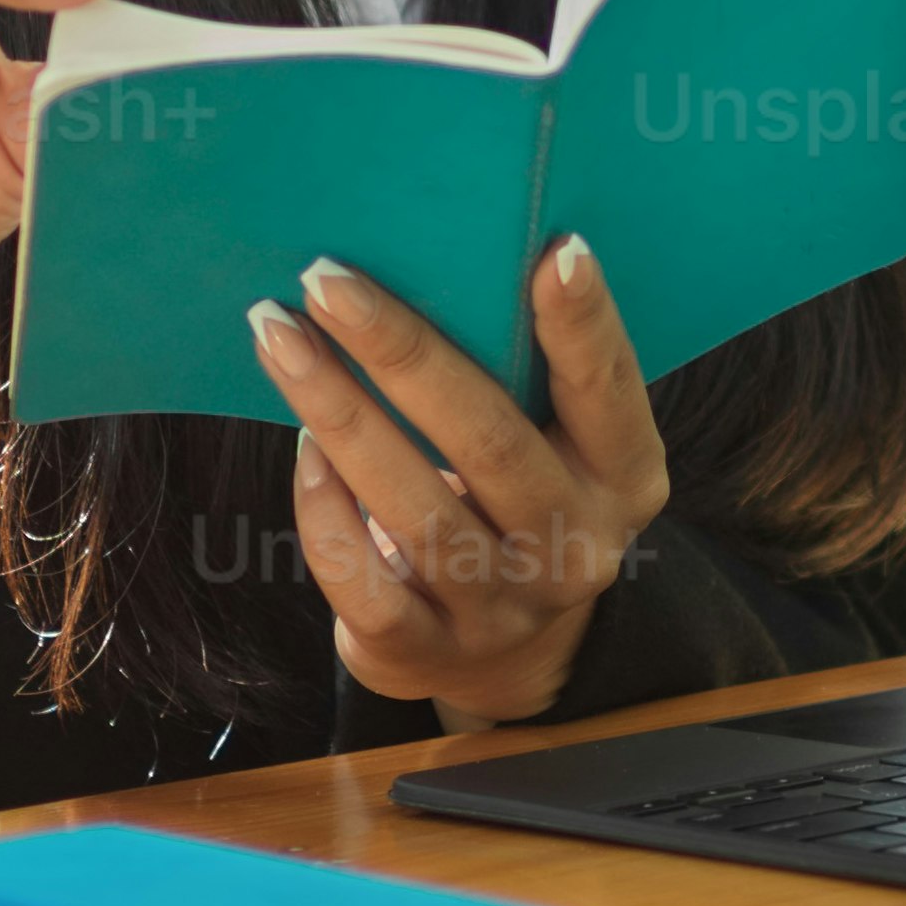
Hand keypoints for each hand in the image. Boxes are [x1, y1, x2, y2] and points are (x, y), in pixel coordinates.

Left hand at [251, 239, 673, 722]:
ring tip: (280, 337)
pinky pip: (360, 576)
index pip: (608, 395)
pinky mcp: (421, 653)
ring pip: (415, 508)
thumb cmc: (519, 498)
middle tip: (327, 278)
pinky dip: (324, 506)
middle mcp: (573, 547)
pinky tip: (301, 444)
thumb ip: (531, 375)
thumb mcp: (559, 446)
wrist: (504, 655)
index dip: (583, 327)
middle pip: (489, 443)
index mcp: (625, 478)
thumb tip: (441, 259)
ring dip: (339, 412)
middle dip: (401, 351)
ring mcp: (499, 608)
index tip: (553, 250)